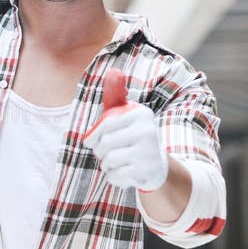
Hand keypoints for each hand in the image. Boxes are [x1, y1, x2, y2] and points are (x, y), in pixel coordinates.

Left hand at [83, 69, 168, 191]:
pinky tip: (126, 173)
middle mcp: (147, 130)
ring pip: (109, 161)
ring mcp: (148, 151)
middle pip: (105, 144)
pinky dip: (115, 177)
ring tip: (117, 162)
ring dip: (107, 165)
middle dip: (100, 152)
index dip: (92, 136)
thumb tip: (113, 71)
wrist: (158, 165)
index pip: (105, 124)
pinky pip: (115, 176)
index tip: (90, 142)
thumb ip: (115, 96)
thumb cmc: (132, 136)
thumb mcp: (125, 115)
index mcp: (140, 113)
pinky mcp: (147, 171)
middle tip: (108, 153)